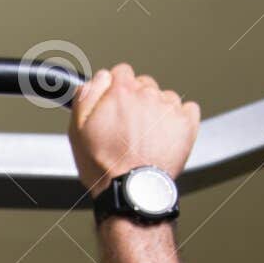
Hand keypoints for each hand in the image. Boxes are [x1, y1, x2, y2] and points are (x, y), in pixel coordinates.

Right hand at [69, 64, 198, 195]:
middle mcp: (148, 94)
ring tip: (145, 135)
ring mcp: (169, 108)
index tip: (114, 103)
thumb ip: (86, 95)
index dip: (115, 88)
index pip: (121, 72)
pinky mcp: (186, 123)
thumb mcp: (77, 130)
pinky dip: (177, 118)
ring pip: (163, 97)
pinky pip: (186, 109)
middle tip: (127, 126)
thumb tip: (98, 77)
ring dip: (155, 110)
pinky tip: (164, 134)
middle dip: (135, 100)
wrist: (131, 190)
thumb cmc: (103, 165)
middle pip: (143, 84)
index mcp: (121, 92)